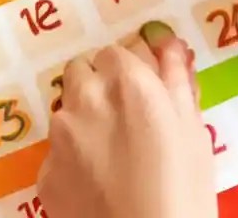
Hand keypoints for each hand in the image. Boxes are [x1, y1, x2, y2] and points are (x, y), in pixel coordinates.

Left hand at [37, 22, 215, 217]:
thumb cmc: (184, 192)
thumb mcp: (193, 133)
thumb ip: (176, 83)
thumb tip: (168, 45)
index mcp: (128, 82)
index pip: (119, 51)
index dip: (133, 70)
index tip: (145, 92)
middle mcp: (86, 97)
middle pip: (83, 70)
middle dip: (100, 85)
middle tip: (126, 119)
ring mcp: (59, 134)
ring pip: (66, 107)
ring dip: (84, 117)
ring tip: (111, 154)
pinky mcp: (44, 169)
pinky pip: (57, 150)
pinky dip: (73, 156)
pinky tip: (95, 181)